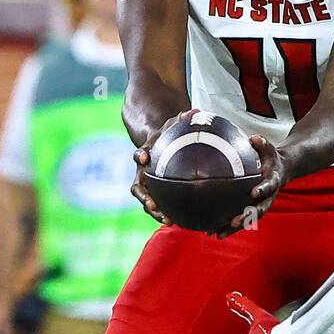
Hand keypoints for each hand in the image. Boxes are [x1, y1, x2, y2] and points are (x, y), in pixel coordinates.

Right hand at [130, 109, 194, 224]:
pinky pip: (159, 206)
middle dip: (145, 198)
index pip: (139, 154)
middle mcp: (142, 173)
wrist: (159, 144)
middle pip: (138, 188)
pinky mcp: (155, 194)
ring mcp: (147, 186)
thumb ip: (182, 119)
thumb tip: (196, 111)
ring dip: (156, 212)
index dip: (140, 156)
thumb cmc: (167, 133)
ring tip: (168, 221)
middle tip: (153, 205)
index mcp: (145, 155)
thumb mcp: (173, 124)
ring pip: (147, 202)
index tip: (143, 159)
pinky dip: (168, 214)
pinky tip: (184, 222)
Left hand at [216, 135, 287, 236]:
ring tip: (218, 234)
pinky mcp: (251, 210)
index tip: (254, 192)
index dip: (263, 189)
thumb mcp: (269, 148)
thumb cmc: (271, 157)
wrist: (281, 170)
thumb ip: (262, 143)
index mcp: (273, 181)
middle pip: (258, 210)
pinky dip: (227, 227)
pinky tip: (211, 232)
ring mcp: (259, 205)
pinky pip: (239, 220)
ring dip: (233, 228)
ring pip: (247, 220)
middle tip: (234, 221)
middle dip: (247, 217)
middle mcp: (267, 197)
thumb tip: (254, 138)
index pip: (269, 186)